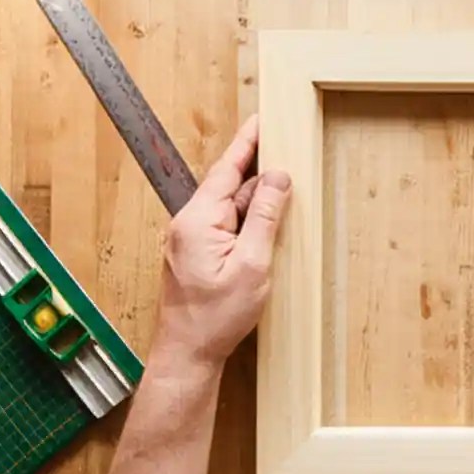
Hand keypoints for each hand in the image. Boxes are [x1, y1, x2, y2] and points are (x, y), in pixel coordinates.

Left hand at [154, 115, 291, 369]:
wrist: (188, 352)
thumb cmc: (216, 317)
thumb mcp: (252, 265)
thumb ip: (265, 218)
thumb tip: (277, 180)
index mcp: (198, 220)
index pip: (227, 170)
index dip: (247, 143)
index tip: (262, 120)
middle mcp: (188, 224)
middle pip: (229, 186)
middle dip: (258, 171)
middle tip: (285, 152)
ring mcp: (189, 239)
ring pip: (229, 207)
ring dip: (255, 201)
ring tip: (284, 193)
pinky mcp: (195, 253)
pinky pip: (224, 225)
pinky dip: (246, 220)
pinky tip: (266, 225)